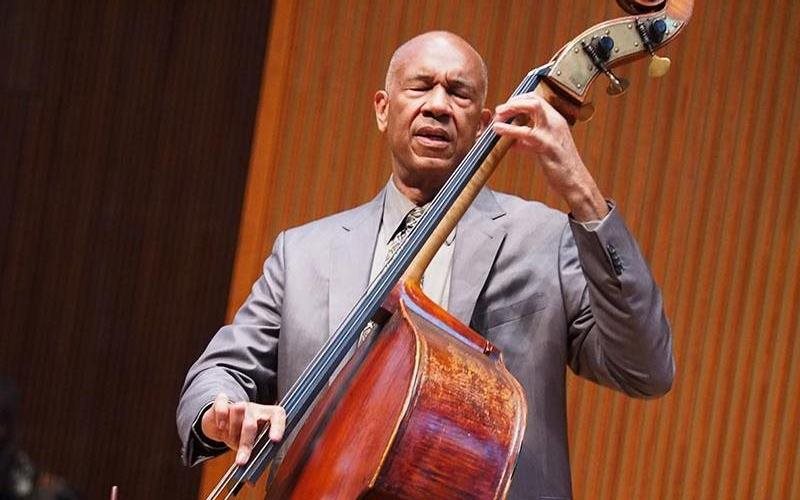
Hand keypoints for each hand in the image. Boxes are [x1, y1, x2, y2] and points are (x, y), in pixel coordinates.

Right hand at [200, 393, 286, 464]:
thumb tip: (254, 473)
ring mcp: (240, 403)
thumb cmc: (242, 433)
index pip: (278, 415)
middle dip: (245, 444)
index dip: (278, 426)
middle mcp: (255, 408)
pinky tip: (221, 425)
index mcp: (267, 416)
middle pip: (252, 423)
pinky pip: (223, 406)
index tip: (275, 440)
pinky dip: (221, 417)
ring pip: (237, 411)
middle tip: (241, 461)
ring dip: (231, 430)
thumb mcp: (252, 443)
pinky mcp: (223, 401)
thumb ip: (256, 451)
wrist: (221, 420)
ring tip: (229, 437)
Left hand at [492, 92, 607, 221]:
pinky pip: (526, 133)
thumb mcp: (545, 148)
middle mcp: (556, 122)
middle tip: (499, 110)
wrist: (575, 182)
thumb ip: (531, 141)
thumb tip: (513, 140)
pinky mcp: (547, 146)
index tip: (505, 108)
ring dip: (512, 109)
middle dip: (513, 101)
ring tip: (497, 117)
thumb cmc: (560, 167)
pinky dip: (510, 130)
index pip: (537, 99)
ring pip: (533, 108)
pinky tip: (499, 131)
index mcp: (556, 121)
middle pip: (534, 100)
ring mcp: (552, 133)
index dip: (518, 100)